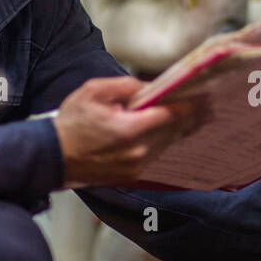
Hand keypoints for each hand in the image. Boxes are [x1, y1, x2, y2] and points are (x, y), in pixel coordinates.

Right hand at [52, 76, 195, 187]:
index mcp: (129, 129)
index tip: (204, 95)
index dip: (189, 104)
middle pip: (174, 131)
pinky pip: (157, 155)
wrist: (52, 157)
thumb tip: (151, 87)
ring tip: (197, 116)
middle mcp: (138, 151)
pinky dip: (166, 142)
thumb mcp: (94, 91)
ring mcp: (136, 166)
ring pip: (168, 144)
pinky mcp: (132, 175)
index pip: (170, 114)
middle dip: (191, 116)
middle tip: (209, 104)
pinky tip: (174, 131)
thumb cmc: (71, 122)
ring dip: (181, 130)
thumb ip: (127, 86)